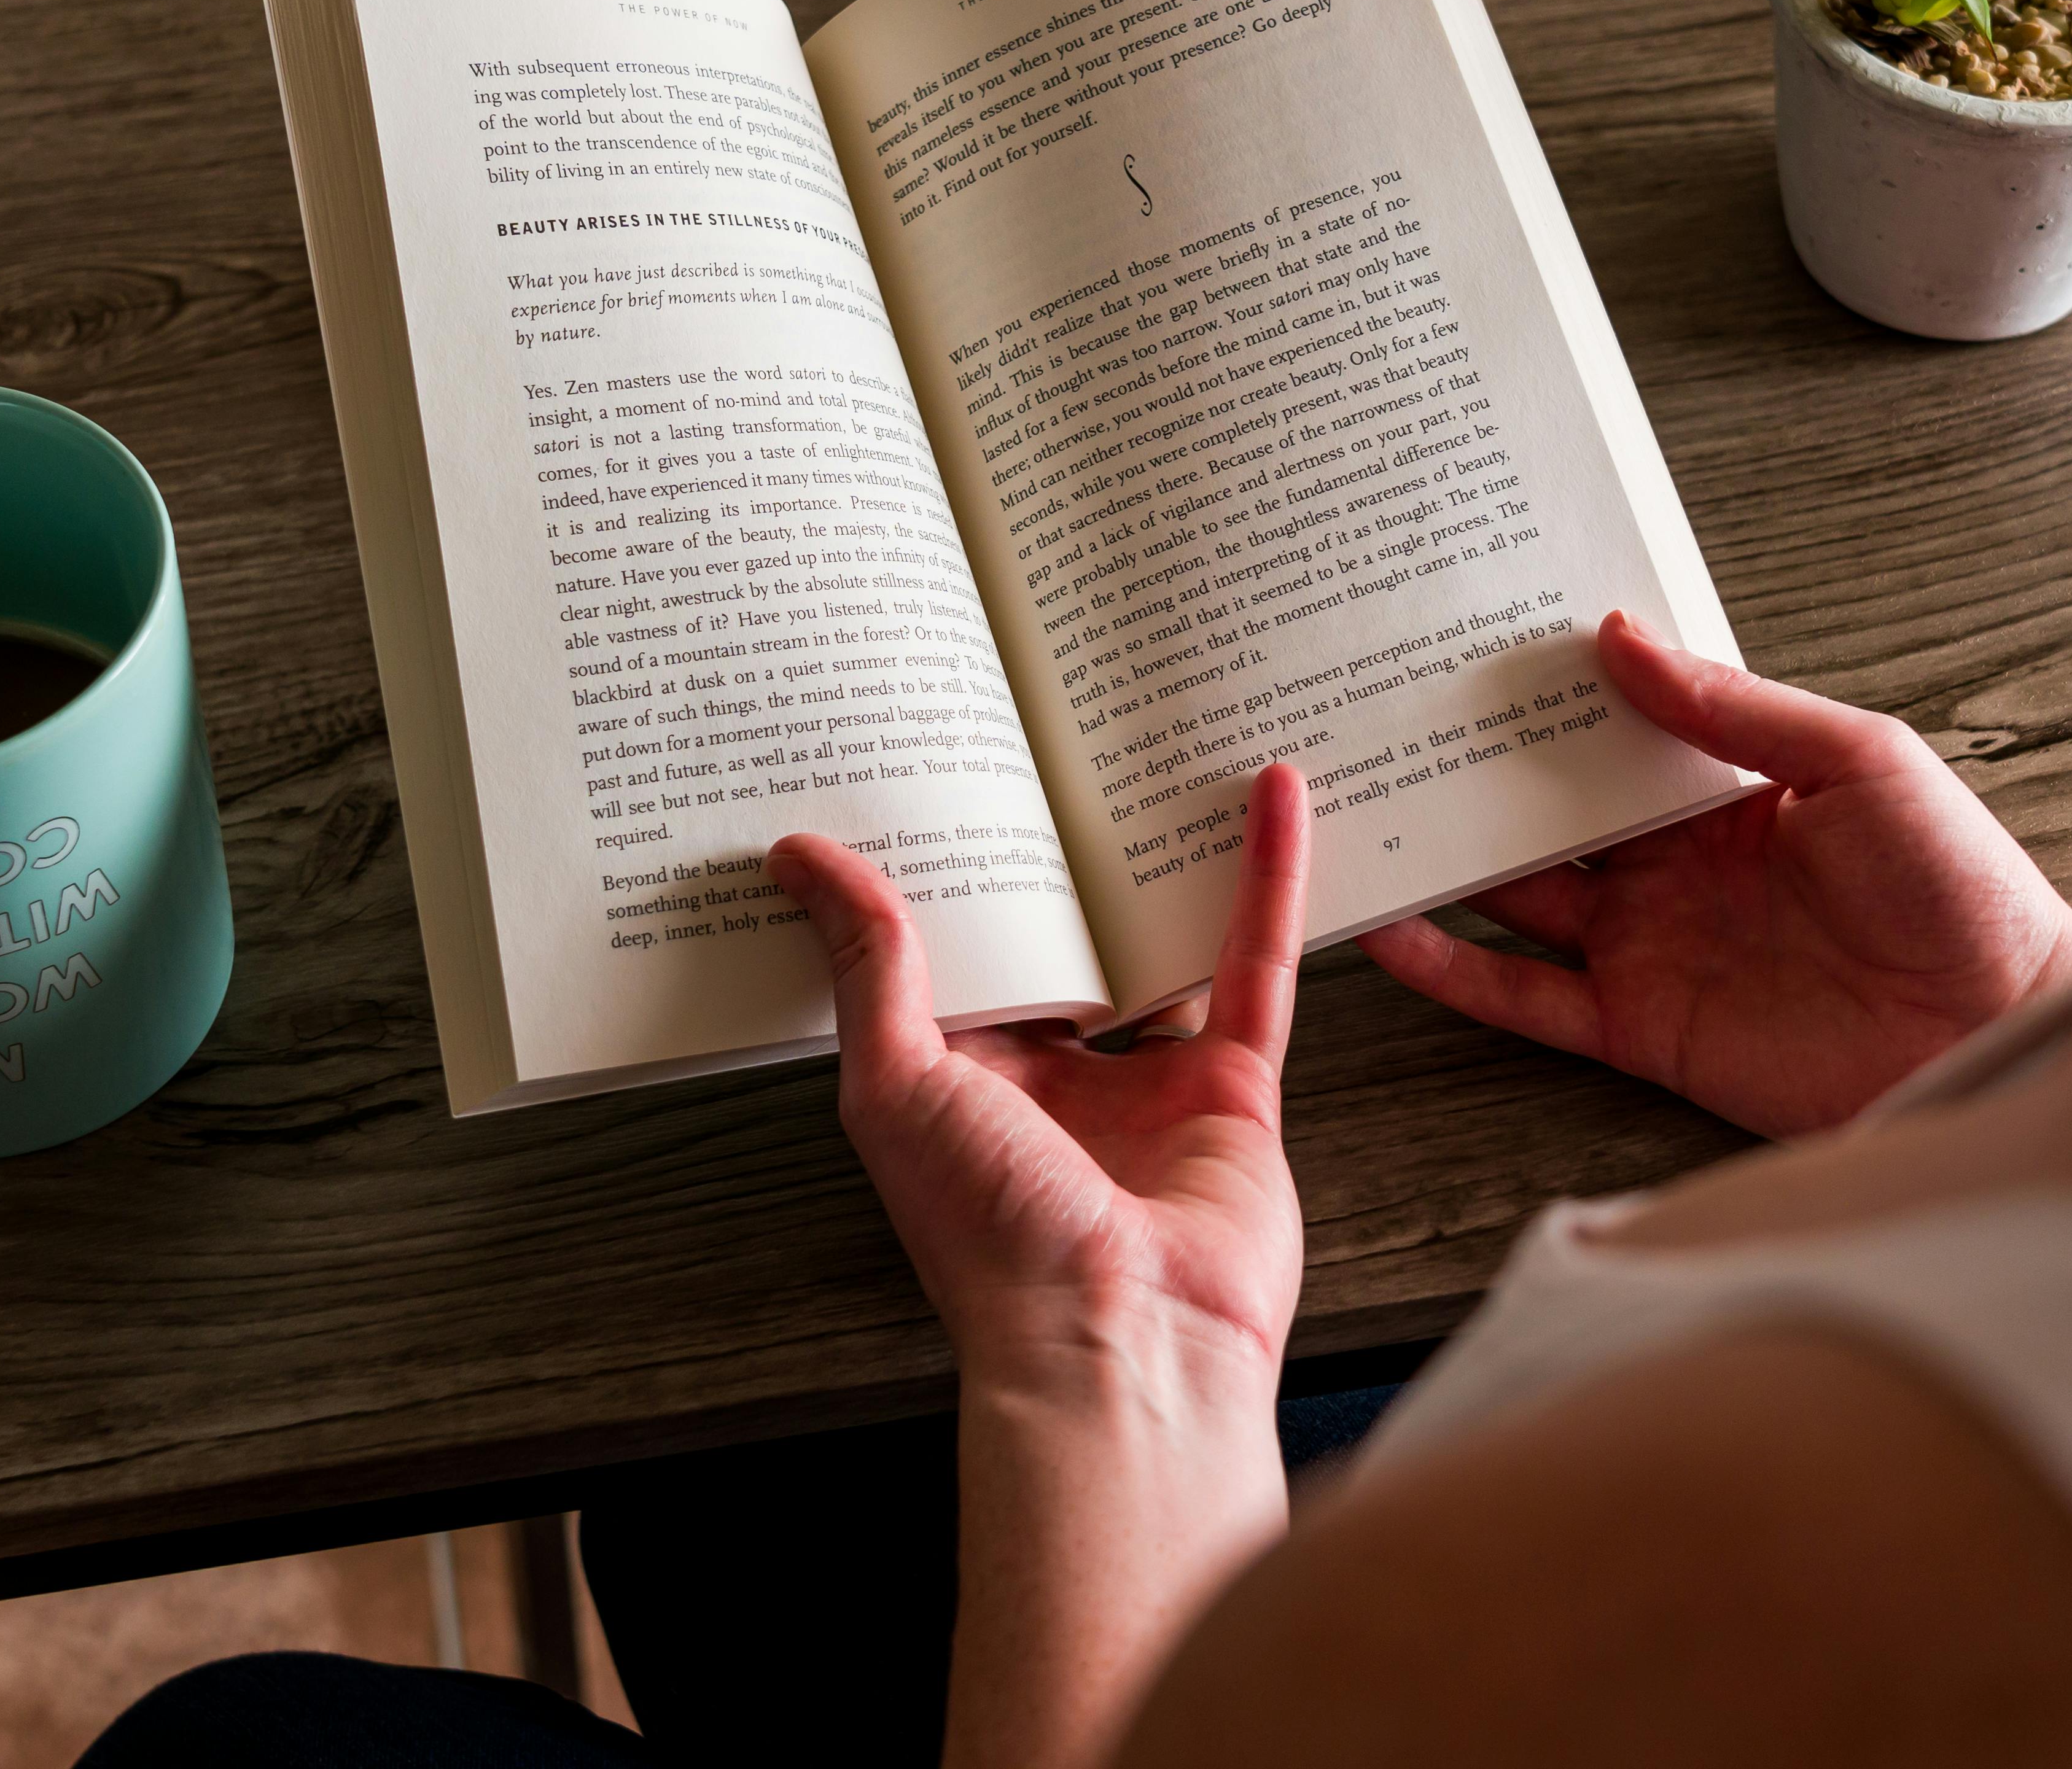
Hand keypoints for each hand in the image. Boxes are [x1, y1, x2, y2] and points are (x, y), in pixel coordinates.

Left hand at [767, 762, 1312, 1390]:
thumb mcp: (896, 1082)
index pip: (947, 950)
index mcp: (959, 1082)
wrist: (1122, 1346)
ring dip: (1162, 854)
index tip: (920, 768)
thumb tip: (797, 859)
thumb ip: (868, 965)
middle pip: (1059, 938)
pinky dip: (1267, 877)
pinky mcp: (1236, 1091)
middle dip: (1052, 848)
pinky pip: (1253, 965)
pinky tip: (1274, 792)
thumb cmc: (993, 1240)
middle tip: (1043, 725)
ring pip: (1157, 942)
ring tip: (1159, 744)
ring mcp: (1147, 1085)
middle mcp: (1052, 1082)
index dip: (938, 868)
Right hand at [1361, 613, 2071, 1137]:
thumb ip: (1735, 708)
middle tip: (1370, 723)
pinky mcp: (1638, 1027)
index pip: (1607, 727)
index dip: (1537, 691)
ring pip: (1514, 896)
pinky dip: (1453, 971)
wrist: (2000, 1031)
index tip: (1455, 644)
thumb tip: (1619, 638)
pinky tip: (1391, 935)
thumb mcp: (1860, 762)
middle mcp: (1672, 862)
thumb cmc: (1961, 889)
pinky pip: (1524, 997)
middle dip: (1463, 771)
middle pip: (1541, 808)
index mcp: (1724, 788)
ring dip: (1439, 863)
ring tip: (1351, 822)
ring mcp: (1648, 945)